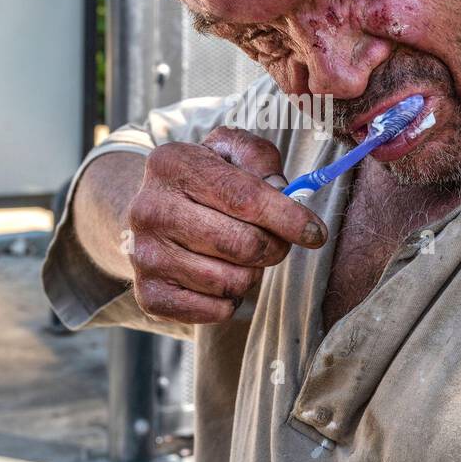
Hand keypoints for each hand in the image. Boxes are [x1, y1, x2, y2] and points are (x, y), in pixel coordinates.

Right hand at [125, 127, 326, 323]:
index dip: (289, 218)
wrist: (153, 214)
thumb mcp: (229, 151)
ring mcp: (145, 255)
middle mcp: (151, 208)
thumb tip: (283, 192)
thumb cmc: (205, 181)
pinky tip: (219, 277)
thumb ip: (259, 158)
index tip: (315, 233)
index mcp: (173, 164)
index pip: (245, 198)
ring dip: (251, 273)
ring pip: (232, 282)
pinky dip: (230, 300)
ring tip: (240, 257)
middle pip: (244, 245)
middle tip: (274, 242)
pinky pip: (215, 310)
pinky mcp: (149, 294)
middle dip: (274, 247)